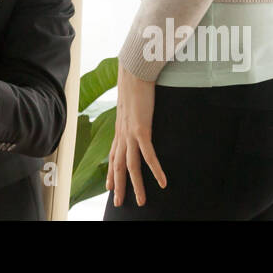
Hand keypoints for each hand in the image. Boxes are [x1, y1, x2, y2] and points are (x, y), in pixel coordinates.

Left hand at [106, 64, 166, 206]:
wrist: (134, 70)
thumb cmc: (134, 82)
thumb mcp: (131, 102)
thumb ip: (133, 112)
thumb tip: (138, 114)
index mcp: (120, 128)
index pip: (113, 155)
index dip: (111, 172)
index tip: (110, 186)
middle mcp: (122, 133)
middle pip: (118, 165)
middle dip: (118, 186)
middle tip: (118, 203)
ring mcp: (130, 133)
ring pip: (130, 166)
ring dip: (136, 185)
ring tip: (141, 201)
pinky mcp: (141, 130)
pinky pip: (148, 156)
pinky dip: (155, 171)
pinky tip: (162, 183)